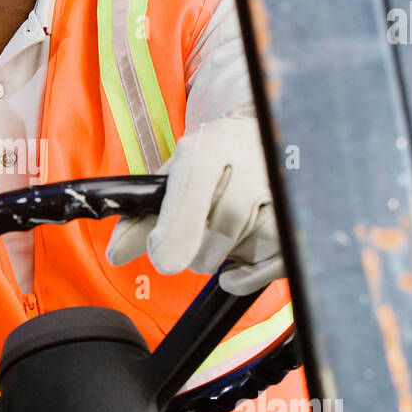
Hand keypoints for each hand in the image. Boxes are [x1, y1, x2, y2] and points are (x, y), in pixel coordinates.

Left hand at [106, 109, 283, 295]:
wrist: (268, 133)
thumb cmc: (216, 159)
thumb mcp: (176, 173)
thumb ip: (144, 214)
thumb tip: (115, 255)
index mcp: (209, 150)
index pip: (193, 192)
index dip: (176, 230)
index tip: (161, 258)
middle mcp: (250, 170)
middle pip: (215, 234)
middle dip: (193, 249)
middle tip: (192, 236)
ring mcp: (279, 197)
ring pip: (237, 251)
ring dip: (218, 256)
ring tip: (220, 232)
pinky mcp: (296, 224)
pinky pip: (266, 268)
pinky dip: (245, 278)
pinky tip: (232, 271)